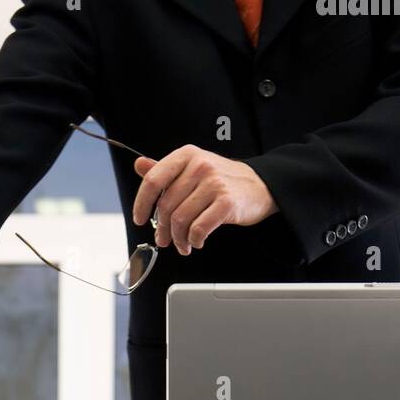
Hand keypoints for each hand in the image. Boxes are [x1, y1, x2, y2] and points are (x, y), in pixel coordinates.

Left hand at [132, 146, 277, 255]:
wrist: (259, 185)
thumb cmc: (223, 180)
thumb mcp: (192, 167)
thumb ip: (165, 169)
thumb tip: (139, 165)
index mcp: (187, 156)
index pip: (153, 180)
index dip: (141, 203)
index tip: (139, 218)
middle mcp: (199, 166)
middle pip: (167, 206)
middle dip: (163, 229)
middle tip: (164, 239)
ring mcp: (214, 183)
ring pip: (181, 220)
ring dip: (179, 239)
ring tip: (183, 244)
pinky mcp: (226, 203)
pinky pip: (199, 228)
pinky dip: (194, 240)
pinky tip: (197, 241)